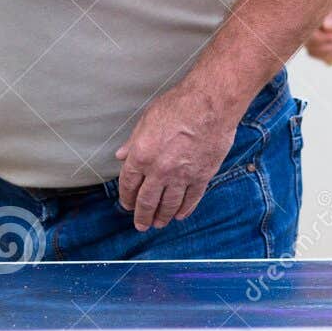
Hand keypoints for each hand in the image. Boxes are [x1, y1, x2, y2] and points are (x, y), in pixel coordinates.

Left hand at [116, 81, 241, 230]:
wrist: (210, 105)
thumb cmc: (178, 106)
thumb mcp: (147, 120)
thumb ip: (133, 142)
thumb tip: (121, 155)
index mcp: (141, 156)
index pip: (128, 184)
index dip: (126, 198)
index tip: (126, 205)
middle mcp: (159, 171)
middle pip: (147, 201)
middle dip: (142, 216)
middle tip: (141, 225)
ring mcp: (182, 176)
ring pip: (169, 204)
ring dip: (162, 216)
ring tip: (159, 223)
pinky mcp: (202, 177)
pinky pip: (191, 199)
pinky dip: (185, 209)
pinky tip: (180, 215)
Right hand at [304, 0, 331, 65]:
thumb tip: (326, 24)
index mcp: (321, 10)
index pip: (308, 25)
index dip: (319, 36)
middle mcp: (316, 21)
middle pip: (308, 40)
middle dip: (326, 45)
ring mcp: (316, 33)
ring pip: (311, 49)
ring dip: (329, 52)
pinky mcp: (319, 43)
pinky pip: (315, 54)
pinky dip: (328, 56)